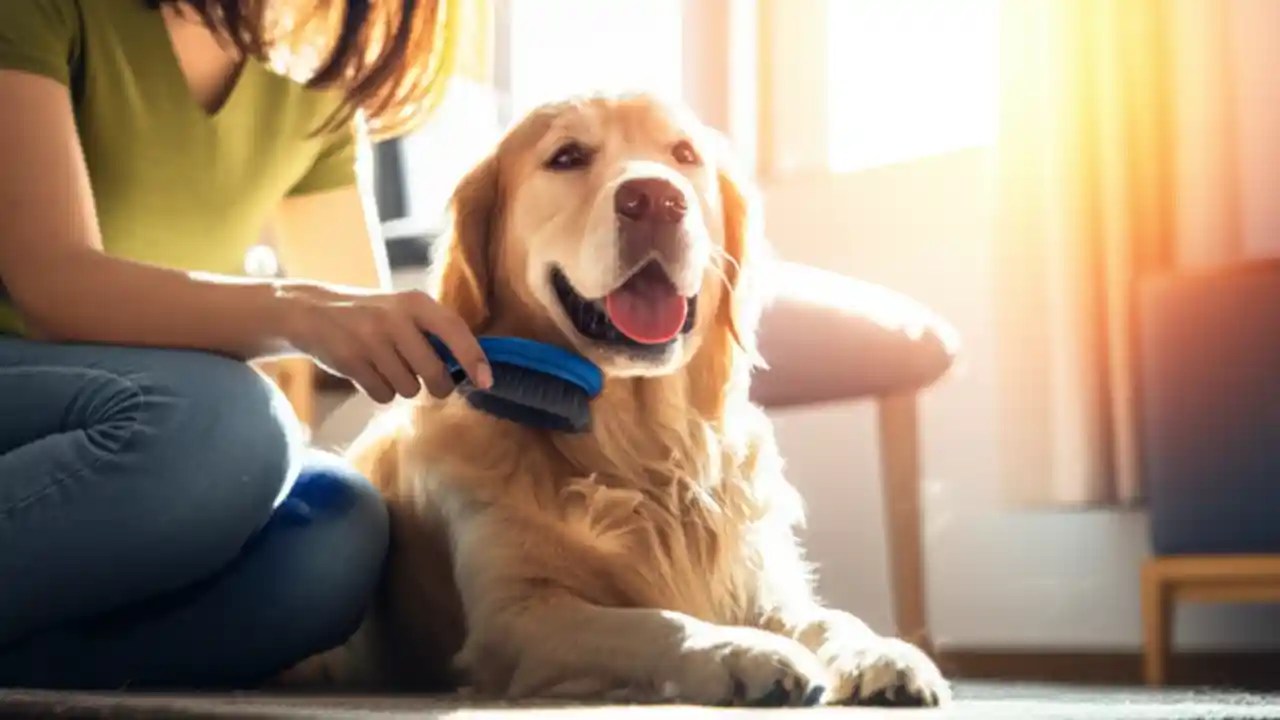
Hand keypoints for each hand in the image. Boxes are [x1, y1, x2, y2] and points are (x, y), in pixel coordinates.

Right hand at [277, 284, 491, 403]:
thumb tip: (475, 370)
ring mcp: (370, 339)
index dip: (474, 358)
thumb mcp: (403, 311)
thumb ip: (436, 334)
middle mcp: (394, 318)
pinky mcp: (350, 361)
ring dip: (402, 386)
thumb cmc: (373, 317)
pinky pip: (383, 396)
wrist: (312, 312)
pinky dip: (380, 391)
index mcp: (415, 302)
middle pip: (434, 373)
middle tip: (431, 381)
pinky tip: (368, 371)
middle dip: (437, 386)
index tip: (487, 381)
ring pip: (409, 389)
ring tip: (386, 364)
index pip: (454, 330)